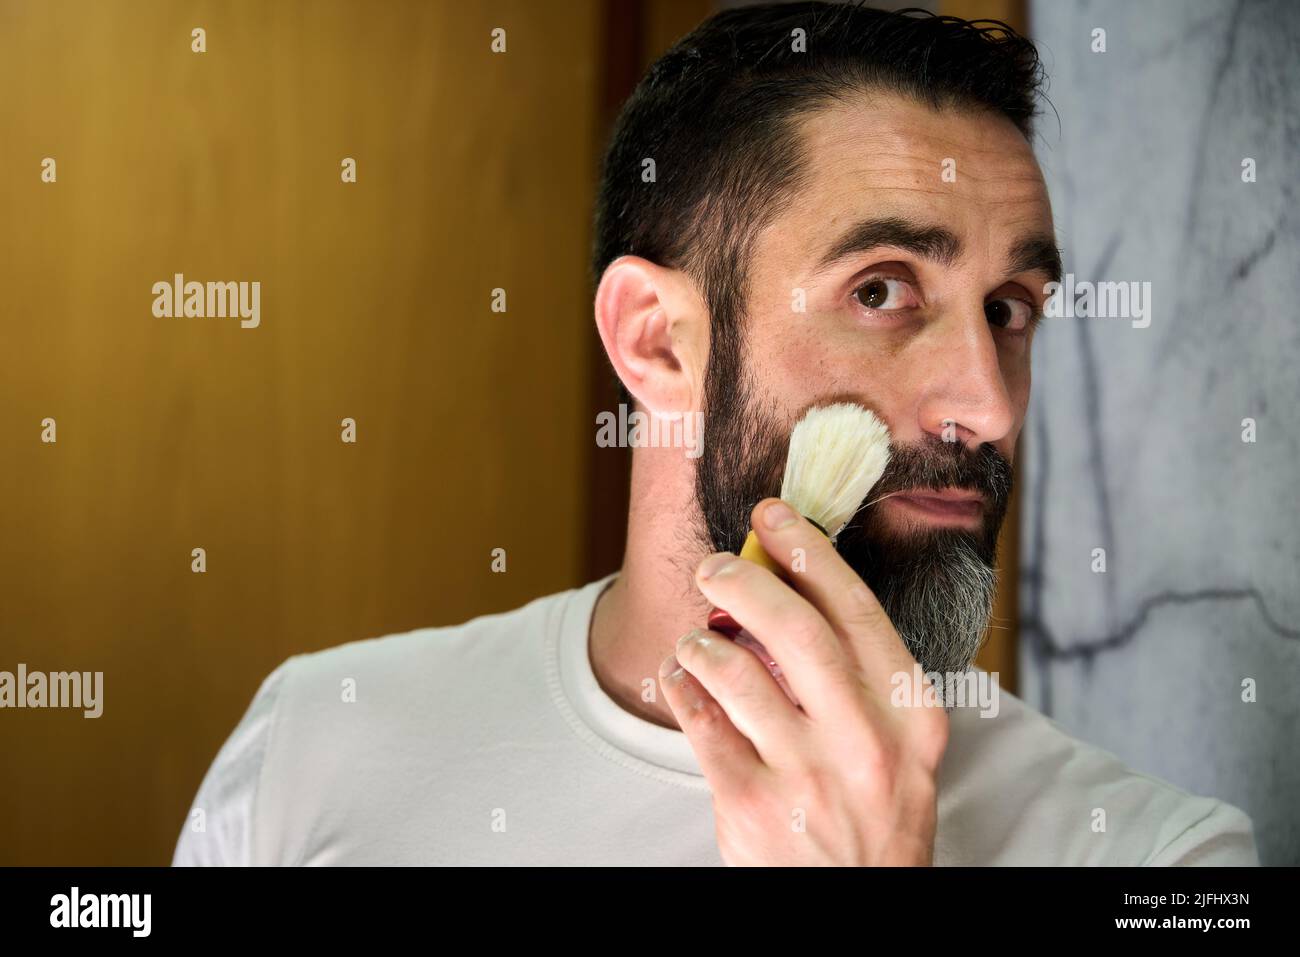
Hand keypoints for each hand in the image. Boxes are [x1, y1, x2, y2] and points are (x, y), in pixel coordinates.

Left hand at [659, 497, 949, 865]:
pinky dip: (681, 690)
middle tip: (714, 564)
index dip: (810, 552)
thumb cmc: (875, 812)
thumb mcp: (896, 744)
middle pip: (797, 631)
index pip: (856, 611)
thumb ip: (857, 675)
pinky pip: (701, 726)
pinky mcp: (754, 807)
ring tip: (696, 640)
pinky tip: (678, 680)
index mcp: (909, 714)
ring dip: (704, 642)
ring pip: (738, 675)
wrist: (861, 905)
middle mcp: (865, 741)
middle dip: (746, 580)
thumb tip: (789, 587)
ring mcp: (808, 777)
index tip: (774, 515)